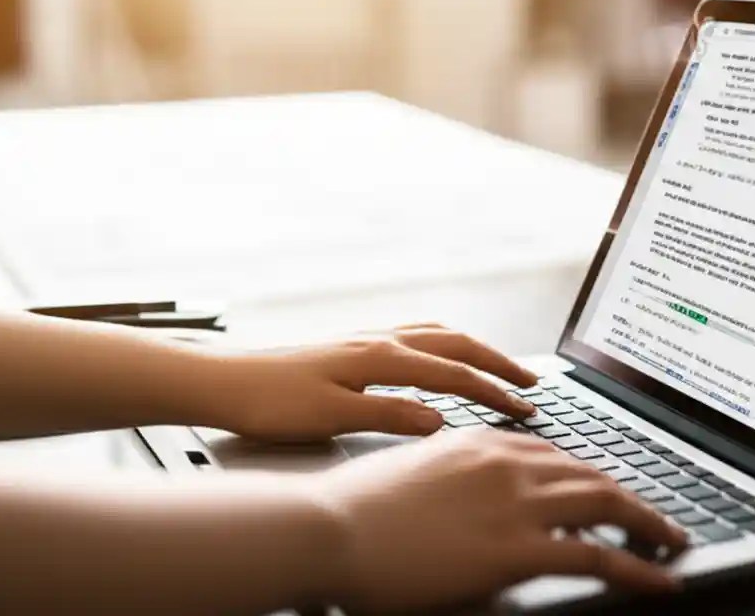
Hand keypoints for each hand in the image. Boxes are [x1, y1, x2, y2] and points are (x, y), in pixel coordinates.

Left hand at [214, 323, 538, 441]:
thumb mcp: (331, 416)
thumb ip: (390, 415)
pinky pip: (416, 336)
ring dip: (475, 349)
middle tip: (532, 384)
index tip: (525, 410)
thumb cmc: (269, 401)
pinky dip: (445, 344)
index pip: (454, 374)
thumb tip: (441, 419)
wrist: (222, 380)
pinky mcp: (353, 347)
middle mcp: (380, 340)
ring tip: (500, 366)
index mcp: (381, 357)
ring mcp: (367, 339)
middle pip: (457, 344)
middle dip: (498, 363)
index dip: (493, 392)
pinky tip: (441, 354)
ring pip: (438, 335)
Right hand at [310, 429, 687, 612]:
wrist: (326, 529)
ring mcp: (516, 499)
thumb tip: (478, 513)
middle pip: (592, 472)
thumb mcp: (415, 481)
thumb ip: (458, 487)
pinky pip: (598, 553)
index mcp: (482, 443)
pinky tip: (659, 577)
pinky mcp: (518, 544)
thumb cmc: (353, 514)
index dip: (590, 476)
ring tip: (670, 542)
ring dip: (648, 524)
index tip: (608, 493)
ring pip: (607, 503)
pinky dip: (638, 566)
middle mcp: (508, 461)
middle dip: (633, 497)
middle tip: (657, 519)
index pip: (556, 453)